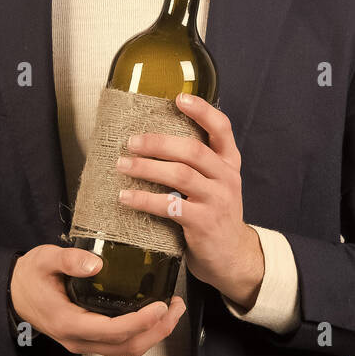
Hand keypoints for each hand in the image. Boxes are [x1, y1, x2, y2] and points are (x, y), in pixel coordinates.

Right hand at [9, 244, 186, 355]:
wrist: (14, 292)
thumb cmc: (29, 277)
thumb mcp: (44, 259)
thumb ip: (68, 259)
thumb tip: (95, 264)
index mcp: (68, 322)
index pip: (112, 331)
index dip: (140, 322)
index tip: (159, 306)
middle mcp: (78, 339)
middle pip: (126, 346)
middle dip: (157, 330)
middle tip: (176, 307)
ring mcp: (85, 341)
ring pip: (126, 349)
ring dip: (154, 333)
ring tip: (172, 311)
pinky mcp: (90, 337)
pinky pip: (120, 343)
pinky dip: (142, 332)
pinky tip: (153, 316)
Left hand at [115, 93, 264, 308]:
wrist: (232, 257)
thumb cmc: (215, 214)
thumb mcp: (216, 183)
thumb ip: (198, 163)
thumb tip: (155, 137)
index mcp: (229, 162)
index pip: (222, 128)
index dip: (202, 111)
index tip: (179, 98)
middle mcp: (227, 178)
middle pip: (192, 150)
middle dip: (159, 143)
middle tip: (131, 142)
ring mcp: (217, 200)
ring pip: (180, 175)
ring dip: (147, 168)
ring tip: (122, 165)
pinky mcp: (203, 223)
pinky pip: (170, 206)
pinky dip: (144, 199)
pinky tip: (126, 197)